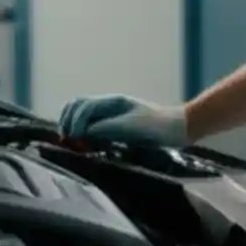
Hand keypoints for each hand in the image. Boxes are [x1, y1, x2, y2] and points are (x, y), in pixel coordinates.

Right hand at [58, 95, 187, 146]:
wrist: (178, 128)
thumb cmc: (157, 127)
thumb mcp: (131, 128)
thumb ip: (106, 128)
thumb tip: (83, 132)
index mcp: (112, 102)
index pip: (82, 106)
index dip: (74, 122)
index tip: (73, 139)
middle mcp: (108, 105)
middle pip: (76, 105)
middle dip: (68, 121)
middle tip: (67, 140)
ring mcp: (111, 113)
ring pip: (82, 113)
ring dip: (73, 125)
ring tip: (73, 142)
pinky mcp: (114, 124)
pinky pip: (91, 123)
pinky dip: (82, 130)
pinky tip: (84, 143)